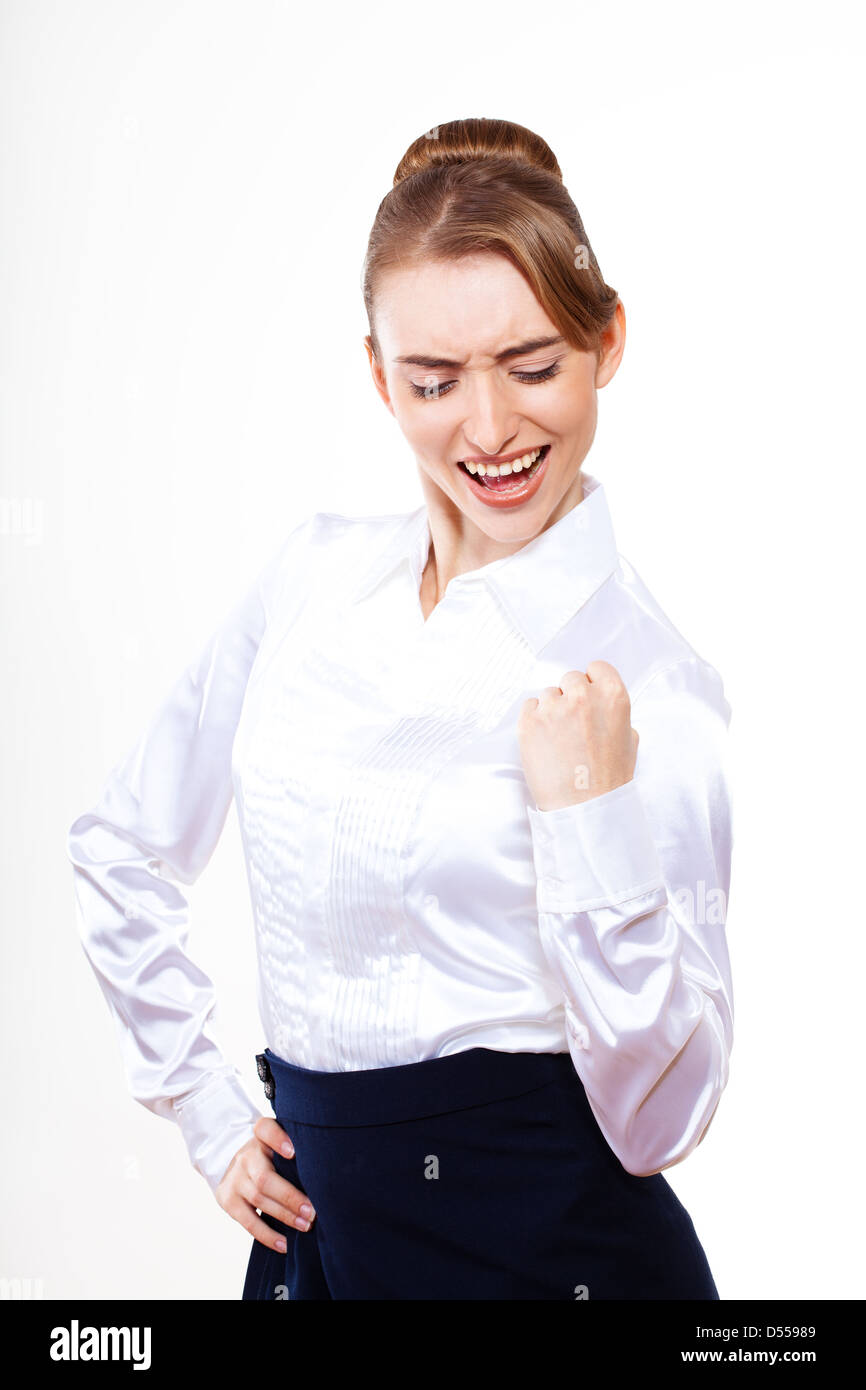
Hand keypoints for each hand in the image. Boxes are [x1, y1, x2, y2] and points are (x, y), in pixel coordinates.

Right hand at [215, 1116, 315, 1252]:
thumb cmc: (270, 1155)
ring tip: (305, 1226)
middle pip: (265, 1178)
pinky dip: (267, 1235)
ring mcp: (234, 1178)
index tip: (294, 1152)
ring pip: (259, 1199)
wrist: (234, 1163)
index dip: (278, 1139)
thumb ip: (297, 1149)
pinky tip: (284, 1244)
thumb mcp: (279, 1143)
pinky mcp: (227, 1200)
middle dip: (291, 1197)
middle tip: (313, 1212)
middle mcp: (245, 1155)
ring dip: (284, 1216)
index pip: (265, 1129)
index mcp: (259, 1136)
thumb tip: (326, 1173)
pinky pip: (248, 1222)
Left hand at [517, 660, 638, 810]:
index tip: (588, 700)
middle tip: (573, 725)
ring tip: (559, 739)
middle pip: (570, 679)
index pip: (596, 668)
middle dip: (571, 698)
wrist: (584, 807)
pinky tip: (544, 742)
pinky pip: (529, 707)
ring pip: (548, 694)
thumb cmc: (609, 779)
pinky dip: (534, 721)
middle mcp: (582, 696)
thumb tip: (601, 701)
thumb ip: (615, 713)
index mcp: (613, 696)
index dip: (592, 684)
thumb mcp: (629, 740)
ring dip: (551, 710)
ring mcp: (553, 708)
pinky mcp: (529, 721)